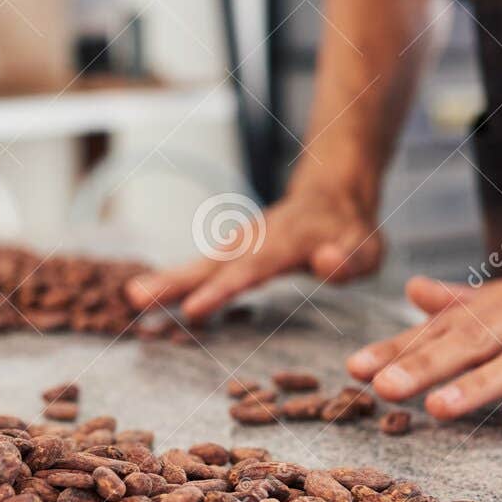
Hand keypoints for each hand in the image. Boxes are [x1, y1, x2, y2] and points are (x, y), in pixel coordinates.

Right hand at [126, 189, 383, 322]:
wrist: (333, 192)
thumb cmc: (352, 231)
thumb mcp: (367, 249)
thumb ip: (349, 260)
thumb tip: (323, 262)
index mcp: (288, 243)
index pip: (252, 269)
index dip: (222, 290)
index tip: (193, 309)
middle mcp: (256, 240)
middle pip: (212, 263)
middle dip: (175, 282)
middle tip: (136, 298)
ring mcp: (240, 243)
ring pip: (201, 263)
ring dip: (167, 280)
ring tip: (133, 297)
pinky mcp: (232, 250)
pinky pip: (202, 266)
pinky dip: (175, 280)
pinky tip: (150, 297)